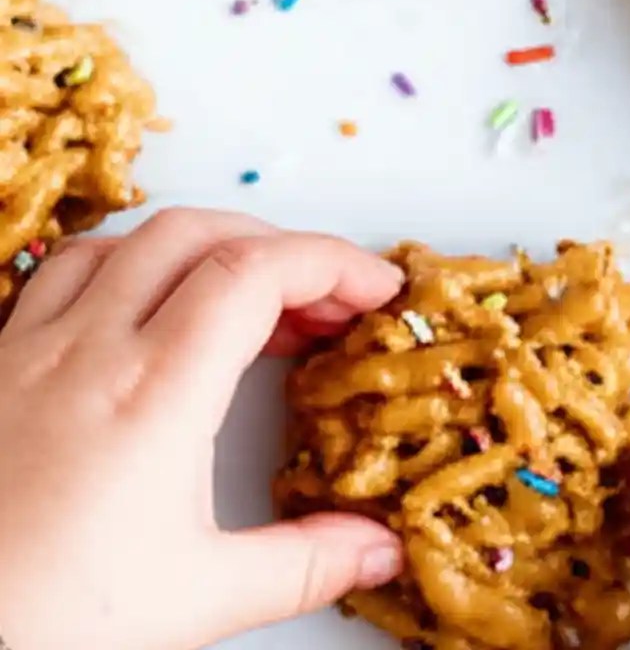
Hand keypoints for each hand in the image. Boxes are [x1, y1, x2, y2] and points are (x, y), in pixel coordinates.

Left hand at [0, 208, 407, 649]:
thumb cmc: (45, 617)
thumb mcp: (201, 597)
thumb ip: (307, 564)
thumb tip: (379, 550)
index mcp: (155, 392)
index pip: (258, 273)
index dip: (333, 263)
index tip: (376, 290)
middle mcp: (89, 349)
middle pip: (198, 234)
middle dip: (281, 246)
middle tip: (327, 299)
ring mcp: (29, 348)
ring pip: (127, 241)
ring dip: (203, 247)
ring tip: (247, 295)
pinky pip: (61, 273)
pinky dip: (125, 265)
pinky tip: (145, 308)